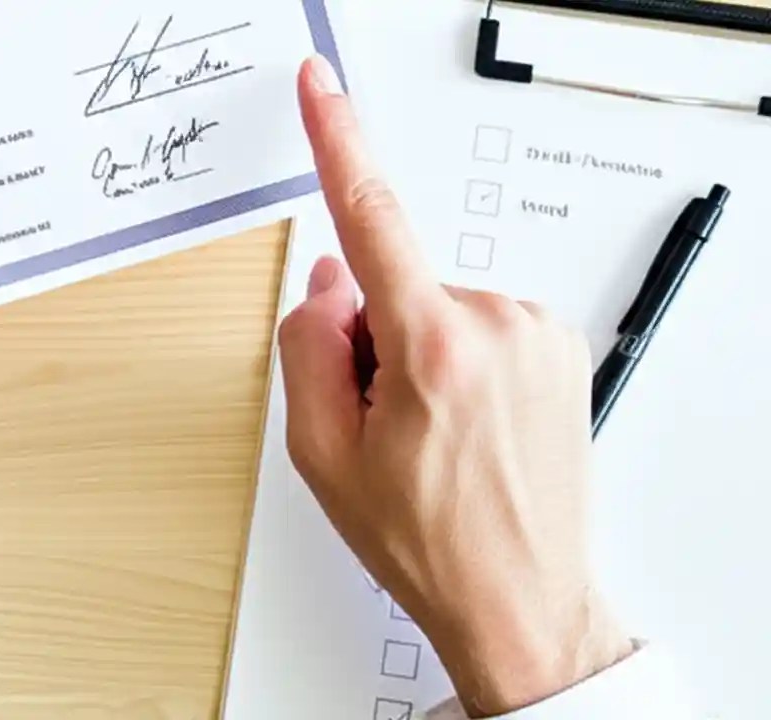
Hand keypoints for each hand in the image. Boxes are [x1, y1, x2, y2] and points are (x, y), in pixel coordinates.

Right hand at [280, 57, 632, 716]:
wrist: (521, 602)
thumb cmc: (429, 544)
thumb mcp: (323, 456)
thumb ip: (307, 347)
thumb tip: (328, 284)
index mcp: (433, 346)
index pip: (371, 216)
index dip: (337, 141)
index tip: (321, 90)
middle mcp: (497, 322)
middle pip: (393, 286)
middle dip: (371, 339)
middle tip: (383, 423)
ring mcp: (538, 332)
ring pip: (436, 307)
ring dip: (417, 355)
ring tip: (430, 437)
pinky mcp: (560, 345)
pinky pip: (478, 325)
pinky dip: (458, 361)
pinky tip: (464, 427)